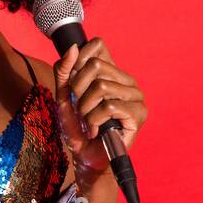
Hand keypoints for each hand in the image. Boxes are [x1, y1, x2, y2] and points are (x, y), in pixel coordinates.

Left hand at [53, 40, 147, 188]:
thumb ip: (64, 71)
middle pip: (95, 66)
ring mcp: (135, 96)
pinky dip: (95, 120)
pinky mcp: (138, 114)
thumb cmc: (76, 127)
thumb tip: (74, 48)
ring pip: (102, 86)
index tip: (73, 84)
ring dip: (86, 109)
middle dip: (78, 91)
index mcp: (111, 71)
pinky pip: (109, 106)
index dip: (78, 61)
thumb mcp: (63, 96)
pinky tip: (97, 129)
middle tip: (81, 109)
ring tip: (88, 120)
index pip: (98, 45)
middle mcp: (126, 80)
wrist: (84, 156)